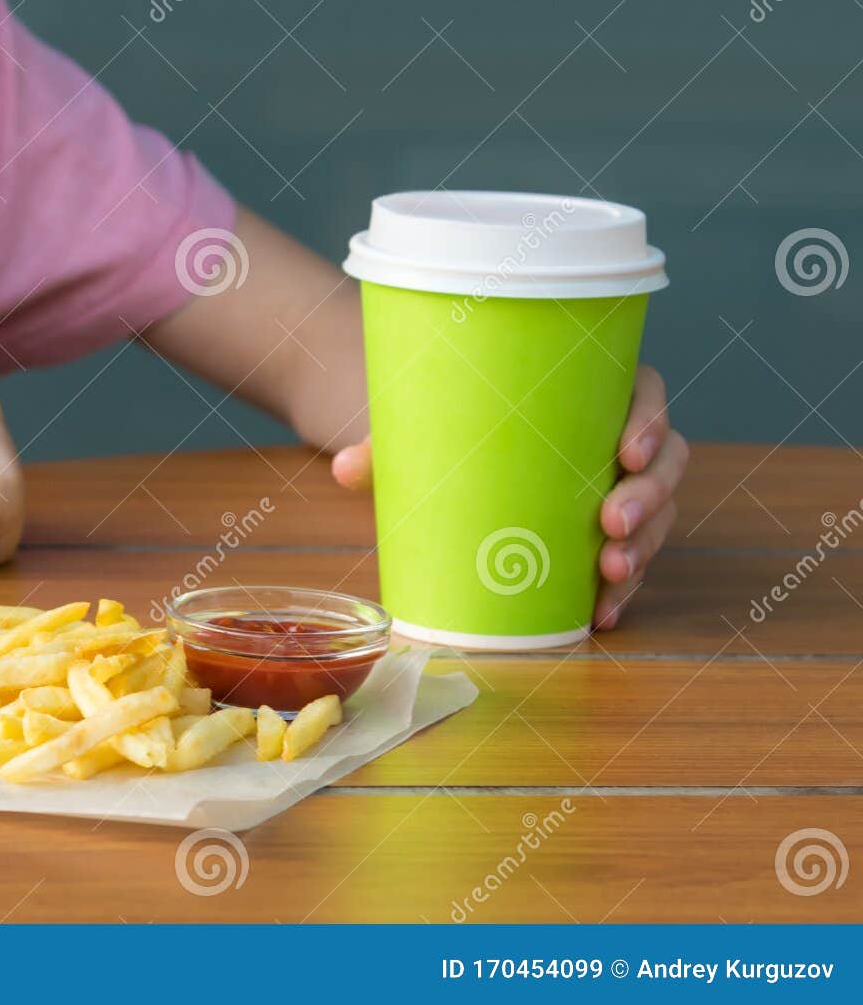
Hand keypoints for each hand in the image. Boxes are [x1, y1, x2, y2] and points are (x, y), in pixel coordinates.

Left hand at [329, 364, 686, 629]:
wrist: (429, 451)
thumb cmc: (439, 421)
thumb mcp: (416, 425)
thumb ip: (385, 446)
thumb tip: (343, 468)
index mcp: (586, 389)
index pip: (642, 392)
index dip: (650, 420)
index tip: (627, 452)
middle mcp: (611, 437)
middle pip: (663, 461)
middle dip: (649, 496)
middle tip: (612, 523)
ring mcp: (612, 487)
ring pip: (656, 514)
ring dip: (644, 547)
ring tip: (609, 574)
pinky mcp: (600, 534)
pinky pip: (629, 558)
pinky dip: (620, 589)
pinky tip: (602, 614)